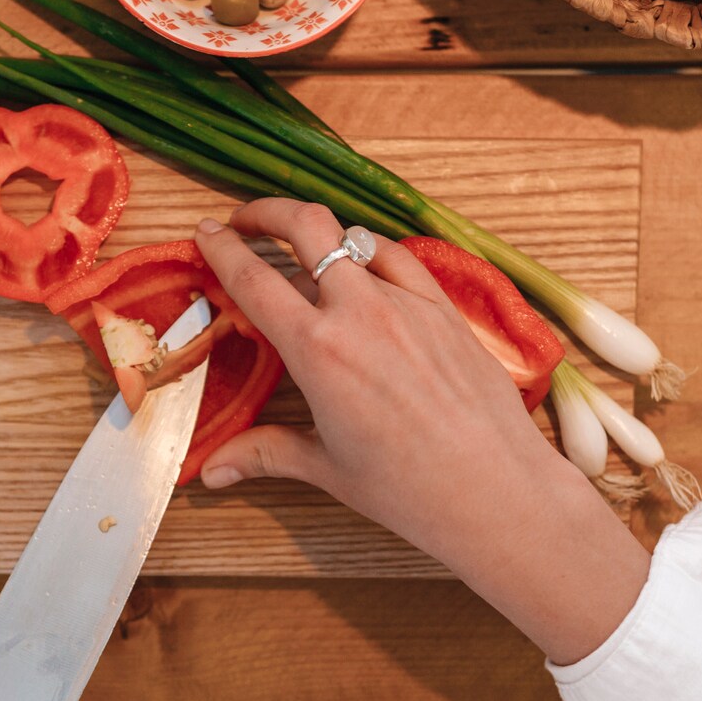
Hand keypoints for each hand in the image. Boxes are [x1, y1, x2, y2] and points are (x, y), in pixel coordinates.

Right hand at [194, 200, 648, 663]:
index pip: (254, 279)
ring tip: (304, 248)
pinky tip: (366, 269)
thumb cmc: (409, 489)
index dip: (222, 248)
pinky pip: (401, 260)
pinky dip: (373, 254)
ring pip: (356, 239)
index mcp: (318, 351)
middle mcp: (361, 312)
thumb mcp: (327, 468)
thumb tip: (213, 471)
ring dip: (322, 234)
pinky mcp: (446, 308)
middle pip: (306, 226)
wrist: (495, 488)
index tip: (206, 232)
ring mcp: (409, 303)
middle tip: (246, 219)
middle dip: (268, 211)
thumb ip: (265, 453)